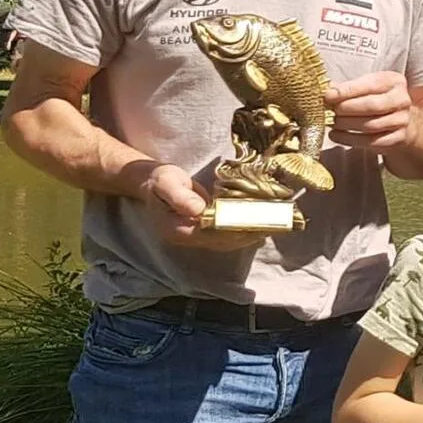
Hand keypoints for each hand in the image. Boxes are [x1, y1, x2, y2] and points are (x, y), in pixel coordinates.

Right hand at [138, 164, 265, 251]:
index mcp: (175, 229)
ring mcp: (195, 238)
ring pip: (226, 242)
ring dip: (248, 235)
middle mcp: (187, 238)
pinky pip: (226, 236)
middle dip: (246, 233)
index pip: (209, 233)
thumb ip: (179, 196)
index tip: (253, 221)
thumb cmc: (159, 180)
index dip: (232, 228)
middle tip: (271, 224)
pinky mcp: (203, 233)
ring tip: (271, 226)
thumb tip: (198, 210)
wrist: (152, 183)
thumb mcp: (166, 181)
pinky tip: (259, 226)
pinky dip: (243, 232)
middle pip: (221, 241)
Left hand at [325, 72, 413, 151]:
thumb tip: (327, 91)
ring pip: (371, 125)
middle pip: (372, 106)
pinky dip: (350, 140)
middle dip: (347, 109)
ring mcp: (402, 120)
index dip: (347, 91)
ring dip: (346, 125)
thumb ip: (348, 88)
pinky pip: (372, 142)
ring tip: (331, 124)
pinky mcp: (398, 138)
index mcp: (394, 81)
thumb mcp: (367, 87)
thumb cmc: (378, 99)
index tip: (328, 96)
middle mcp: (401, 100)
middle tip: (329, 111)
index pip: (370, 85)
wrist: (401, 120)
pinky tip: (336, 136)